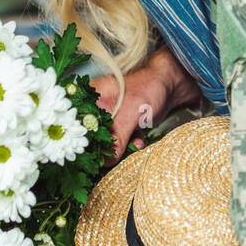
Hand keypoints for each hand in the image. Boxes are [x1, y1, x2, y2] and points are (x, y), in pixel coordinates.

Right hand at [90, 45, 200, 164]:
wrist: (169, 84)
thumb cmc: (148, 87)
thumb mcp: (130, 113)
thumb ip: (117, 137)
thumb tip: (106, 161)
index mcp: (88, 96)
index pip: (76, 123)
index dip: (82, 141)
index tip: (92, 156)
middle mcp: (94, 106)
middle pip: (89, 135)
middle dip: (105, 147)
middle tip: (116, 154)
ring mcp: (106, 115)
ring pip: (104, 140)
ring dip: (120, 147)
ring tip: (135, 142)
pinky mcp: (118, 123)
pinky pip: (117, 139)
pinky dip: (128, 143)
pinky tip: (139, 139)